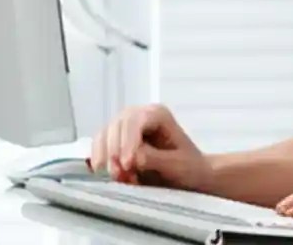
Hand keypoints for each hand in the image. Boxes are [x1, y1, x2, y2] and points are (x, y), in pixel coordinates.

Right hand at [89, 104, 211, 190]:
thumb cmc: (190, 169)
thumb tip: (132, 157)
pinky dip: (101, 160)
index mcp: (157, 114)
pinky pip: (101, 147)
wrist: (192, 177)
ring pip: (104, 135)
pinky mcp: (118, 141)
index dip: (127, 141)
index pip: (135, 121)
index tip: (126, 165)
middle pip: (116, 125)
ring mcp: (126, 127)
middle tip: (118, 176)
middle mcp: (139, 115)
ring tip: (117, 178)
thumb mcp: (177, 166)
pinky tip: (104, 174)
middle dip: (113, 151)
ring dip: (105, 157)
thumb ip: (154, 159)